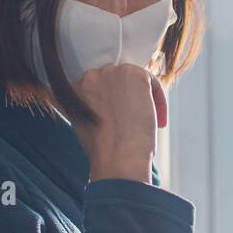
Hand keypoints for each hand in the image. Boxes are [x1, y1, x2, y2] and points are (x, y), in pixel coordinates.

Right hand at [68, 63, 167, 182]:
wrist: (117, 159)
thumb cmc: (105, 152)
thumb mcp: (88, 126)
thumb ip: (93, 109)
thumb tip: (113, 107)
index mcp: (72, 91)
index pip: (97, 89)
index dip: (113, 105)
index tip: (121, 119)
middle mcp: (88, 78)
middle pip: (115, 82)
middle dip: (127, 100)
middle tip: (136, 122)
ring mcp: (110, 73)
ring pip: (133, 80)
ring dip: (143, 99)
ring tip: (148, 123)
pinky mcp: (132, 74)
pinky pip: (151, 81)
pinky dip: (159, 100)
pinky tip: (158, 121)